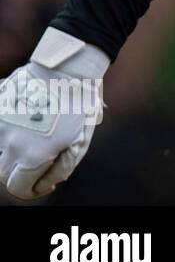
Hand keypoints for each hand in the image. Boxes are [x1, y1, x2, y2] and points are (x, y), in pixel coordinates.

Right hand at [0, 28, 109, 199]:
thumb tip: (46, 184)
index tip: (43, 183)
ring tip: (32, 142)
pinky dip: (6, 135)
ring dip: (11, 154)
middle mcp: (11, 145)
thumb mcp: (79, 142)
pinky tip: (25, 123)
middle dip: (20, 175)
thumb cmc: (78, 108)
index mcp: (33, 156)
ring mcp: (0, 128)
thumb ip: (60, 168)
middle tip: (38, 164)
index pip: (19, 188)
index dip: (32, 190)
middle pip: (5, 174)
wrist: (66, 71)